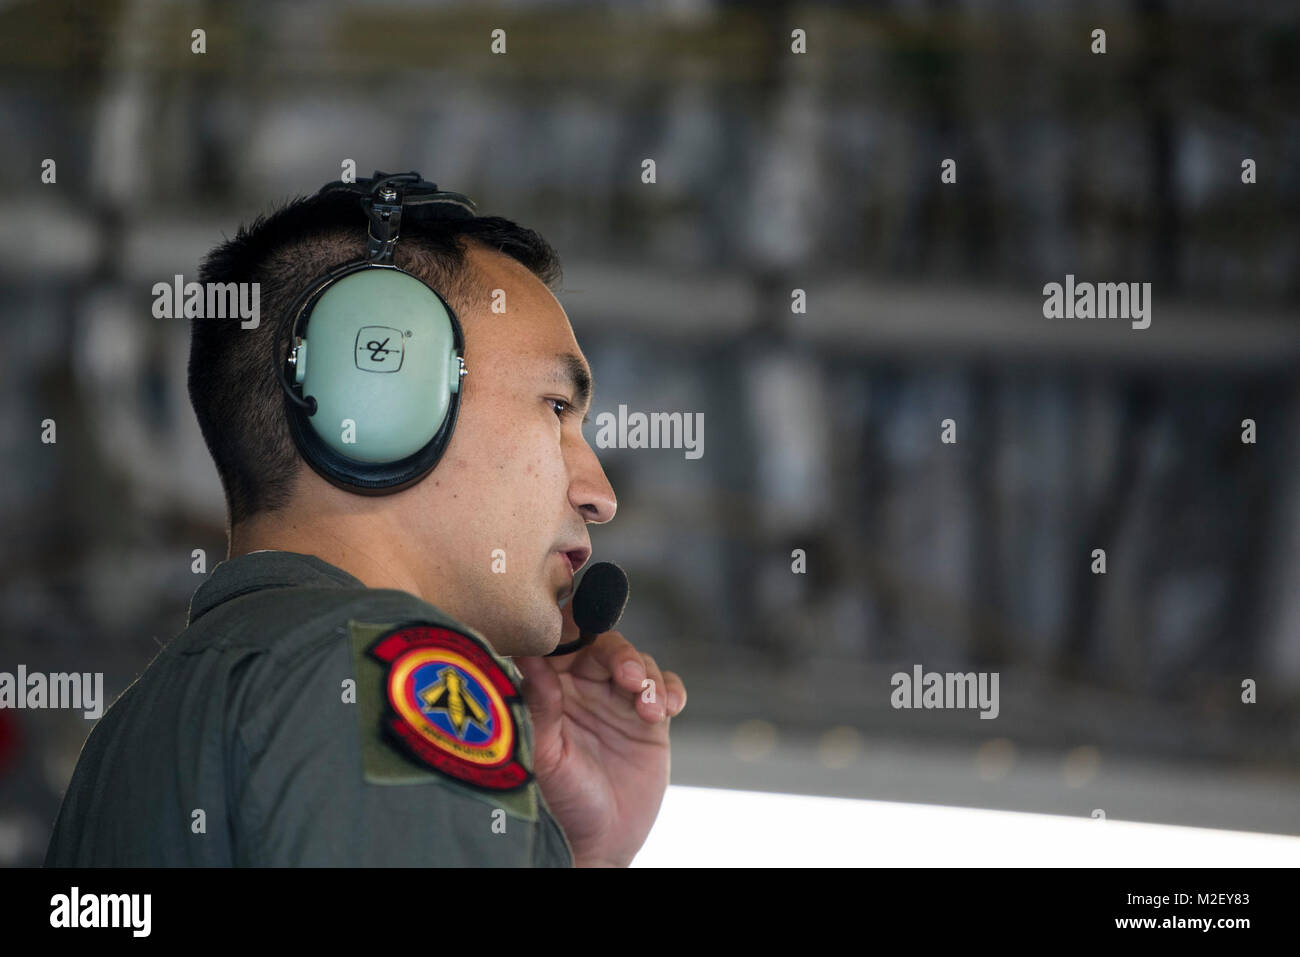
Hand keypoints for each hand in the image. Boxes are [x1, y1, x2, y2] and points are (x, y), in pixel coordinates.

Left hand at [512, 598, 685, 866]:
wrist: (600, 842)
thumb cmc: (560, 800)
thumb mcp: (546, 753)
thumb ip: (541, 703)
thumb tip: (528, 653)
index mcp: (551, 688)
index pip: (562, 642)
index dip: (574, 627)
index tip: (586, 625)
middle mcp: (584, 688)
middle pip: (606, 646)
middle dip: (622, 656)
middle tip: (630, 679)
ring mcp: (619, 701)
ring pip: (639, 663)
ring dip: (650, 678)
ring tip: (650, 710)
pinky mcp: (650, 719)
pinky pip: (666, 688)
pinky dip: (670, 690)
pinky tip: (667, 709)